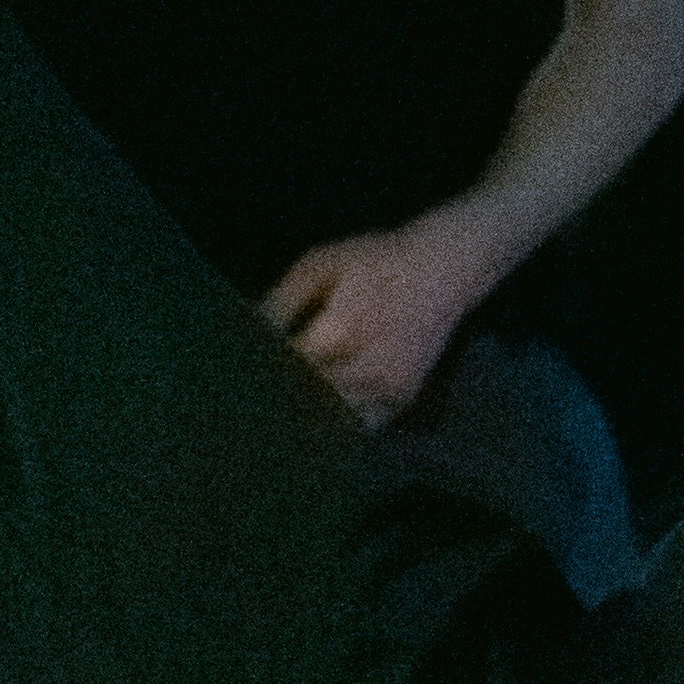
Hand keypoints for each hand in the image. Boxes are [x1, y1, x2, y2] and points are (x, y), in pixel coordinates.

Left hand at [259, 216, 484, 429]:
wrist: (442, 270)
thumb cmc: (375, 261)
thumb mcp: (320, 265)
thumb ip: (281, 301)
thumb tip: (248, 334)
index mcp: (340, 332)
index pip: (286, 370)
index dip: (261, 374)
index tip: (240, 378)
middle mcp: (366, 368)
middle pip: (306, 401)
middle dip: (280, 399)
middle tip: (252, 402)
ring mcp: (388, 389)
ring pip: (332, 419)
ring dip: (307, 414)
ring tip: (281, 413)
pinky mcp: (402, 399)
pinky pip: (360, 423)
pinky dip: (339, 420)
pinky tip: (320, 413)